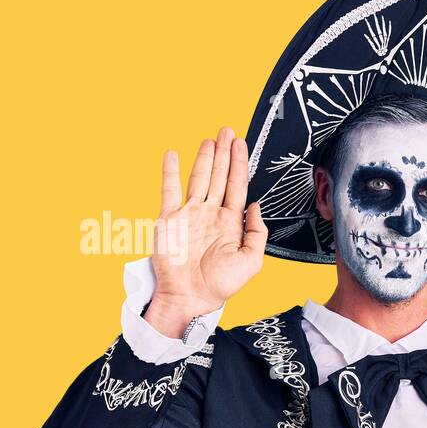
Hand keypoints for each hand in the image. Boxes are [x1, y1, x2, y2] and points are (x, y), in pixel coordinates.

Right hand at [147, 126, 267, 336]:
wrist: (190, 298)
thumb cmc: (221, 285)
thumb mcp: (252, 261)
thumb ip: (257, 232)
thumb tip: (256, 205)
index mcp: (230, 223)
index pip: (238, 187)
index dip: (240, 165)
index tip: (242, 145)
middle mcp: (210, 214)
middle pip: (220, 177)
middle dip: (224, 154)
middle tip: (228, 130)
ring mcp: (189, 215)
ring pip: (198, 179)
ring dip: (204, 158)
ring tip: (210, 139)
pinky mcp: (169, 219)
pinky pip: (169, 190)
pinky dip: (170, 172)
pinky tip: (173, 154)